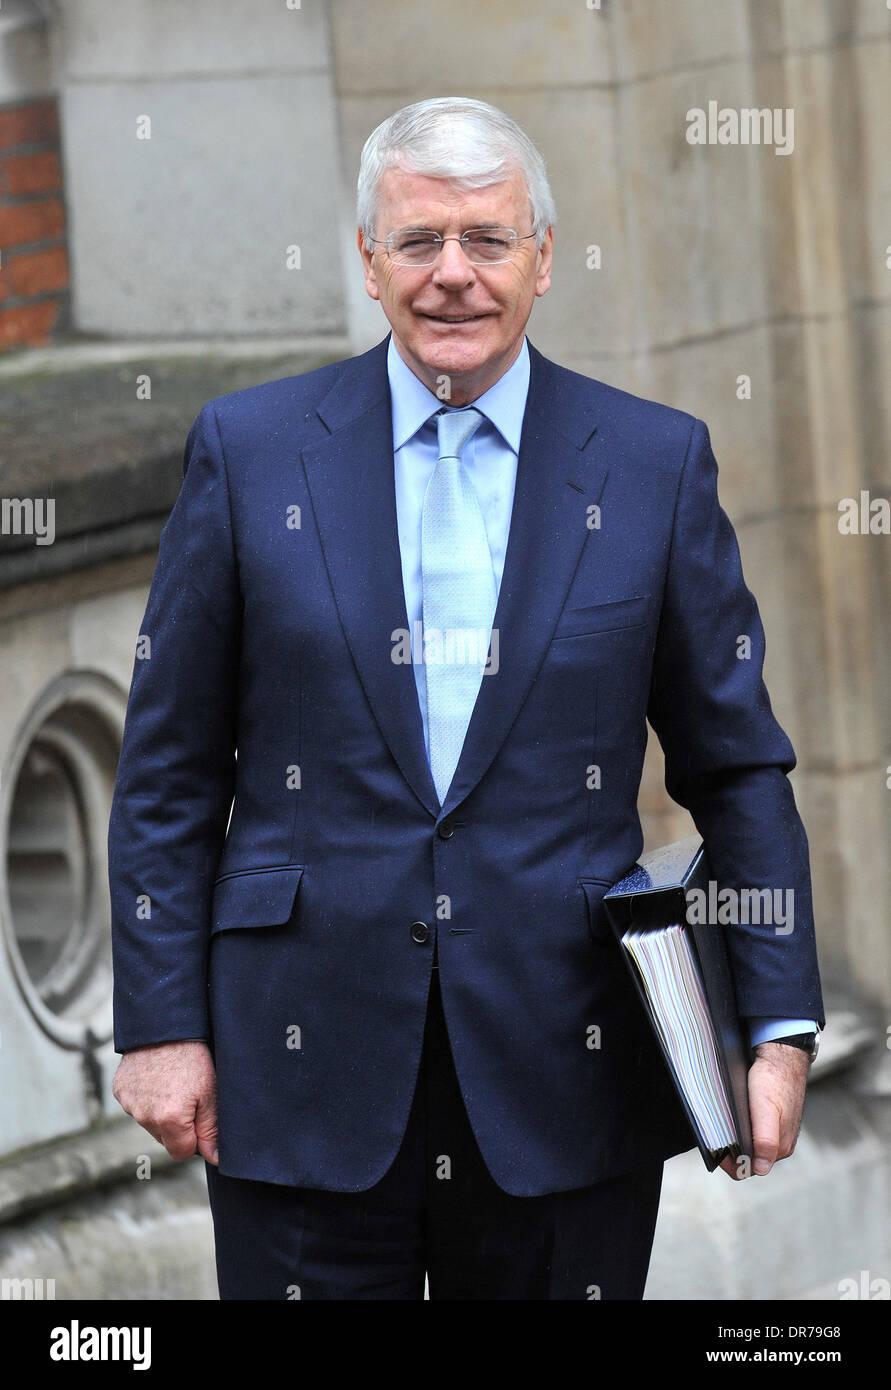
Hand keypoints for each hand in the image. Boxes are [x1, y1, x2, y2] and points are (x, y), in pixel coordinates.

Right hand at [112, 1040, 218, 1164]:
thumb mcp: (210, 1092)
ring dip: (160, 1112)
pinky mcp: (120, 1091)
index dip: (194, 1138)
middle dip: (177, 1126)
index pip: (182, 1153)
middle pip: (165, 1139)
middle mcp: (144, 1117)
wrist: (165, 1025)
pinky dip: (146, 1098)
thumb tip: (215, 1158)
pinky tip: (156, 1079)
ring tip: (172, 1083)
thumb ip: (211, 1130)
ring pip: (149, 1123)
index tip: (199, 1117)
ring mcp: (129, 1104)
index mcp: (169, 1121)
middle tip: (188, 1096)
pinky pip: (135, 1106)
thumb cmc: (194, 1058)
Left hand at [719, 1040, 809, 1180]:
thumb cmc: (774, 1080)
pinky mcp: (773, 1121)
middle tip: (713, 1133)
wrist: (782, 1057)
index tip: (713, 1148)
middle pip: (748, 1158)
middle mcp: (779, 1144)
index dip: (729, 1162)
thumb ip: (766, 1140)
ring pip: (750, 1144)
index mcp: (779, 1147)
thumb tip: (761, 1168)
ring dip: (735, 1138)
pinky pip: (753, 1131)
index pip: (748, 1169)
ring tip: (721, 1124)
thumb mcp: (766, 1110)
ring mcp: (777, 1133)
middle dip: (730, 1150)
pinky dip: (741, 1127)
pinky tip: (733, 1116)